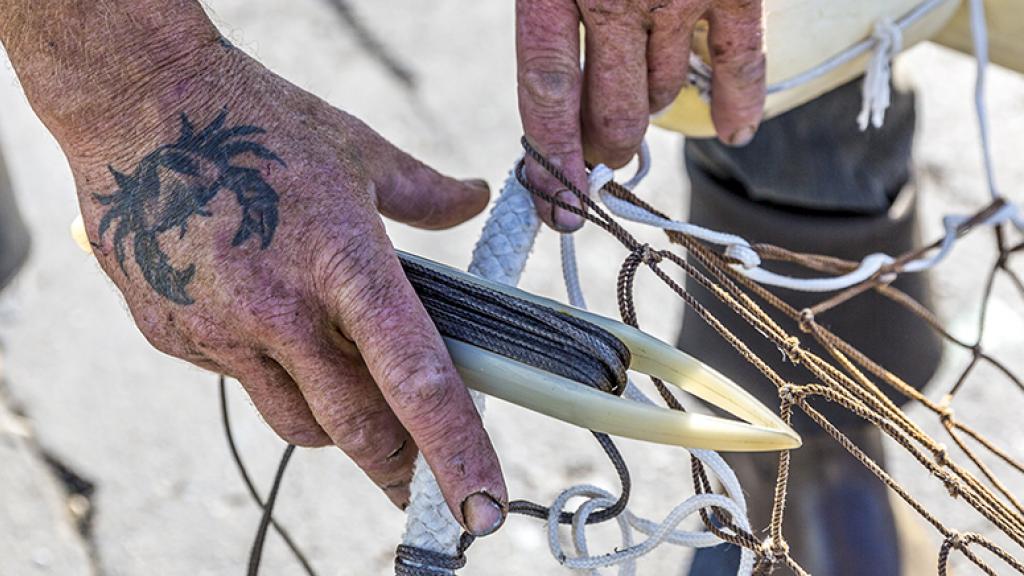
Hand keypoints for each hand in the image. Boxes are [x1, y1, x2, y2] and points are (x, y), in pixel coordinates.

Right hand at [68, 39, 506, 535]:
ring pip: (298, 422)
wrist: (136, 106)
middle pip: (358, 429)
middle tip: (418, 481)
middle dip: (397, 466)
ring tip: (352, 400)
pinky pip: (241, 385)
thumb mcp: (357, 150)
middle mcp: (284, 312)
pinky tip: (272, 338)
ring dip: (336, 426)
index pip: (415, 380)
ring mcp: (223, 332)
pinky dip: (272, 378)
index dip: (456, 454)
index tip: (481, 507)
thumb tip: (474, 200)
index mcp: (345, 265)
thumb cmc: (255, 122)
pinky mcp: (176, 338)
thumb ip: (425, 192)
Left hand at [516, 0, 765, 230]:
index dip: (553, 160)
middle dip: (607, 150)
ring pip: (666, 92)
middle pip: (614, 115)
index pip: (548, 94)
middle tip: (603, 151)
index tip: (557, 210)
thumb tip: (563, 123)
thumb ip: (554, 26)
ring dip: (653, 103)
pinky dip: (739, 102)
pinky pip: (739, 63)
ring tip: (643, 76)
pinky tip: (734, 130)